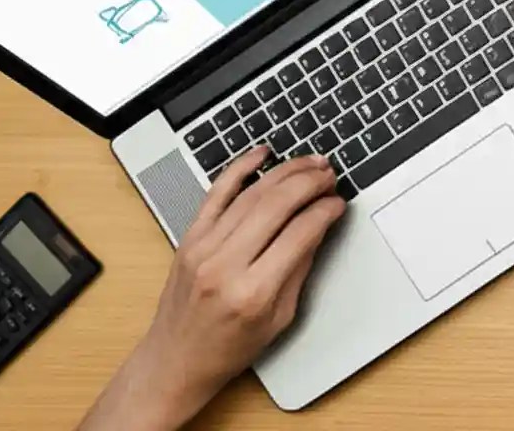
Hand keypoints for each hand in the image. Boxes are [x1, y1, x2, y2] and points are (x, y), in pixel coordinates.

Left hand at [80, 149, 345, 430]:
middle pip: (276, 206)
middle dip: (308, 183)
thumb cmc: (228, 348)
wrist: (175, 360)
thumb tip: (318, 227)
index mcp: (254, 292)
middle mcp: (225, 264)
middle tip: (329, 174)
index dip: (325, 212)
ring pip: (250, 194)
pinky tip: (261, 153)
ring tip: (310, 163)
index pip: (299, 234)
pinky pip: (216, 193)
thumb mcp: (280, 318)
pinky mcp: (189, 238)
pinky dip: (240, 168)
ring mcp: (203, 248)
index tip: (339, 202)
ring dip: (285, 172)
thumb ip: (299, 269)